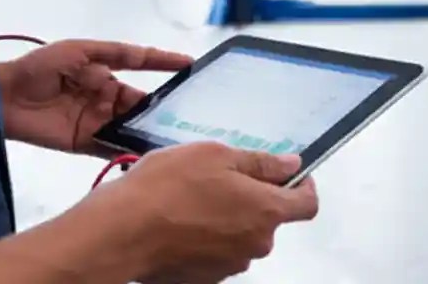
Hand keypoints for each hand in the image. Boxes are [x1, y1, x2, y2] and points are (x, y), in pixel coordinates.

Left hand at [0, 39, 191, 155]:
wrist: (4, 98)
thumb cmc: (38, 67)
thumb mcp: (75, 51)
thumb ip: (106, 58)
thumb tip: (130, 66)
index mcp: (105, 70)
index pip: (142, 64)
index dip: (165, 63)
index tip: (190, 64)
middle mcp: (105, 94)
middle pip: (139, 100)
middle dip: (160, 105)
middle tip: (186, 112)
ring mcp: (97, 119)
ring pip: (130, 123)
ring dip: (148, 128)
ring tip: (171, 135)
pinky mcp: (85, 141)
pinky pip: (113, 145)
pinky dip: (128, 148)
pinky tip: (146, 152)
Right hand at [88, 142, 318, 283]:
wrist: (120, 233)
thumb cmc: (167, 188)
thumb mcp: (216, 155)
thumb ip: (261, 163)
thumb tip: (292, 166)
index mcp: (266, 212)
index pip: (308, 204)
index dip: (302, 186)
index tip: (287, 173)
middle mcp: (255, 245)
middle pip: (268, 219)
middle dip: (251, 198)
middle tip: (218, 177)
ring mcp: (229, 266)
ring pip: (240, 235)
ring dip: (225, 217)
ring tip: (191, 197)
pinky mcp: (203, 278)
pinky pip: (215, 252)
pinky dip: (205, 237)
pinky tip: (179, 221)